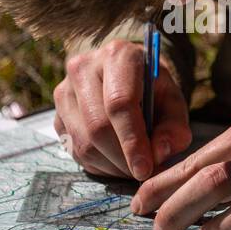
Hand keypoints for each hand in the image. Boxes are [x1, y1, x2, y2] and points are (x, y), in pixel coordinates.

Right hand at [53, 39, 190, 180]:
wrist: (125, 76)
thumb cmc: (153, 89)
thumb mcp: (173, 101)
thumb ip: (174, 127)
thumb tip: (158, 154)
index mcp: (118, 56)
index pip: (119, 102)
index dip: (132, 141)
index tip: (144, 169)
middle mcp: (83, 67)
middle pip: (97, 126)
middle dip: (122, 159)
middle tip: (142, 174)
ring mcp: (64, 91)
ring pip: (83, 143)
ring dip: (111, 166)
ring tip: (132, 168)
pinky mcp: (56, 114)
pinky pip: (74, 151)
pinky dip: (98, 165)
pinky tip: (115, 161)